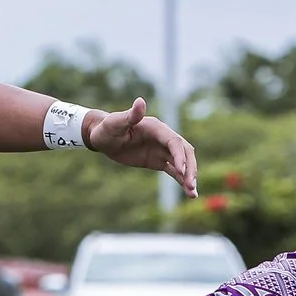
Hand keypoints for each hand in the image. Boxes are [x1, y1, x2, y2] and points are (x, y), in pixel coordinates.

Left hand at [83, 98, 198, 197]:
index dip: (179, 155)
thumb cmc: (107, 128)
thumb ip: (130, 115)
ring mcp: (162, 150)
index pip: (174, 141)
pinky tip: (190, 193)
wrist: (103, 138)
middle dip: (189, 167)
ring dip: (189, 176)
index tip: (181, 170)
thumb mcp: (115, 123)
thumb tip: (140, 101)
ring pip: (182, 163)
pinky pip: (174, 171)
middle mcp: (163, 138)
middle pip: (184, 152)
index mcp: (156, 128)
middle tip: (191, 185)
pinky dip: (182, 181)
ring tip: (193, 193)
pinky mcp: (159, 160)